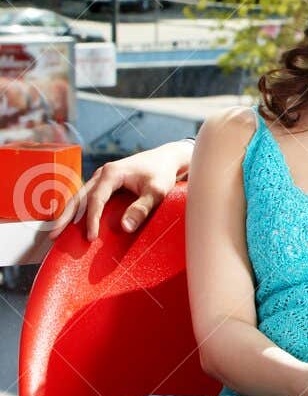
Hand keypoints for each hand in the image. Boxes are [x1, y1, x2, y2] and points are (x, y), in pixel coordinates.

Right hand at [48, 141, 189, 241]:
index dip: (92, 219)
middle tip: (54, 235)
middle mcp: (102, 173)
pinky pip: (87, 197)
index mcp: (111, 173)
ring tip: (56, 232)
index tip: (91, 237)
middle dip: (66, 216)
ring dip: (68, 214)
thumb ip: (142, 208)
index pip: (96, 199)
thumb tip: (124, 228)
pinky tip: (71, 223)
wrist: (166, 158)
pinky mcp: (104, 183)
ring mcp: (101, 178)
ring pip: (79, 197)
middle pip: (79, 197)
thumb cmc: (162, 173)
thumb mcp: (157, 191)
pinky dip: (78, 210)